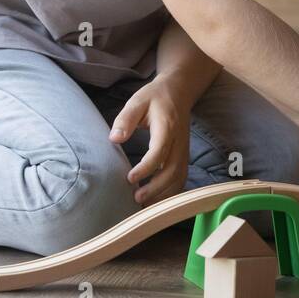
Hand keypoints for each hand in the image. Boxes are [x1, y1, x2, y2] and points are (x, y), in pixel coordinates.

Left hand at [108, 76, 191, 206]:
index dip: (146, 168)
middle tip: (136, 198)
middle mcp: (179, 141)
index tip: (129, 178)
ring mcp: (184, 150)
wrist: (179, 92)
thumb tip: (114, 139)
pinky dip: (171, 192)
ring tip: (144, 205)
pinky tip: (156, 200)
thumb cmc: (155, 97)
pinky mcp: (184, 156)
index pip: (159, 152)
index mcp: (167, 127)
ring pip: (179, 178)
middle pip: (172, 170)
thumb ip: (125, 120)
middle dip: (155, 188)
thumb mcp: (137, 101)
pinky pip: (181, 178)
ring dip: (164, 194)